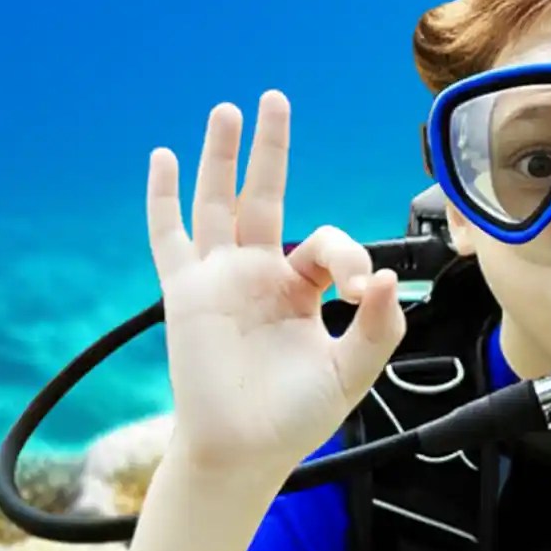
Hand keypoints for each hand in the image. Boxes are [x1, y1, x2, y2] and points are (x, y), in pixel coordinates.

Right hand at [145, 90, 405, 473]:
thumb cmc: (296, 417)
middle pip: (265, 196)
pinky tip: (162, 159)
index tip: (361, 293)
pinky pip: (169, 238)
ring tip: (229, 110)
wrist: (245, 451)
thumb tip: (388, 280)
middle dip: (271, 149)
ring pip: (217, 203)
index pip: (327, 243)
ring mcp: (220, 279)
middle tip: (276, 99)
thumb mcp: (353, 371)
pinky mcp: (185, 293)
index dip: (351, 257)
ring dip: (222, 157)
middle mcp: (260, 274)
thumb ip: (379, 328)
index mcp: (302, 289)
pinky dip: (162, 199)